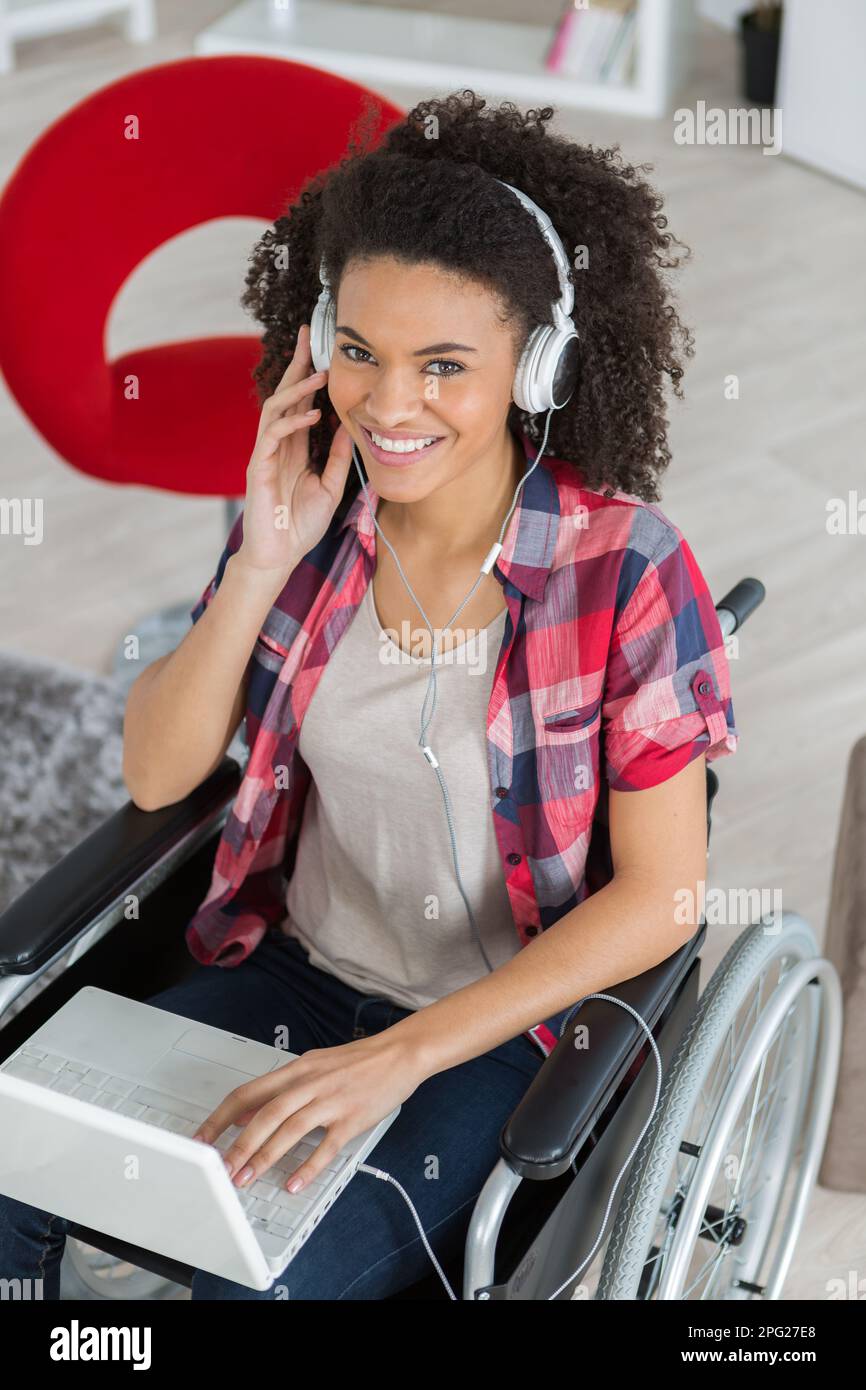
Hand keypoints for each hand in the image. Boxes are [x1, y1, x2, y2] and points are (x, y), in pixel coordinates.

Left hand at [190, 1029, 423, 1195]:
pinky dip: (308, 1167)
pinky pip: (326, 1146)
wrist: (399, 1053)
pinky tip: (294, 1183)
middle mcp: (310, 1083)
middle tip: (222, 1169)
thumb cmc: (357, 1062)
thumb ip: (279, 1089)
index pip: (248, 1092)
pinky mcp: (352, 1118)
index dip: (221, 1117)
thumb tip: (245, 1113)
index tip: (203, 1138)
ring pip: (290, 1128)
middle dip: (239, 1144)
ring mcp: (331, 1100)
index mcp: (296, 1070)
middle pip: (266, 1113)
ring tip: (246, 1178)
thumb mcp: (312, 1066)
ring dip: (265, 1156)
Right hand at [234, 323, 352, 581]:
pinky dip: (291, 423)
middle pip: (284, 396)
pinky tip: (311, 415)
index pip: (300, 404)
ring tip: (318, 374)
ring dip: (297, 390)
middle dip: (296, 365)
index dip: (308, 376)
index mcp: (293, 448)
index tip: (322, 351)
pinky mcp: (259, 469)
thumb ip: (337, 457)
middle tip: (307, 335)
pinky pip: (271, 436)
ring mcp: (266, 455)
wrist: (278, 557)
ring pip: (275, 410)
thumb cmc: (300, 526)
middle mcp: (278, 446)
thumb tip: (350, 426)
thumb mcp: (330, 486)